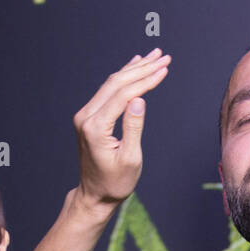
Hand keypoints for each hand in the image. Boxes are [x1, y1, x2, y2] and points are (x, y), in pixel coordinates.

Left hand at [72, 48, 170, 209]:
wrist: (95, 194)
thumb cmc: (115, 182)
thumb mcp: (130, 159)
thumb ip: (133, 127)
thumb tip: (139, 99)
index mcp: (96, 128)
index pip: (123, 94)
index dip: (145, 80)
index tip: (164, 69)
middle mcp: (86, 117)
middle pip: (116, 83)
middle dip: (142, 68)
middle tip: (164, 57)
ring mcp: (85, 115)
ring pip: (111, 84)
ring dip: (134, 69)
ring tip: (154, 56)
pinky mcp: (89, 117)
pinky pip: (107, 91)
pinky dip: (123, 78)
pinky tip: (133, 66)